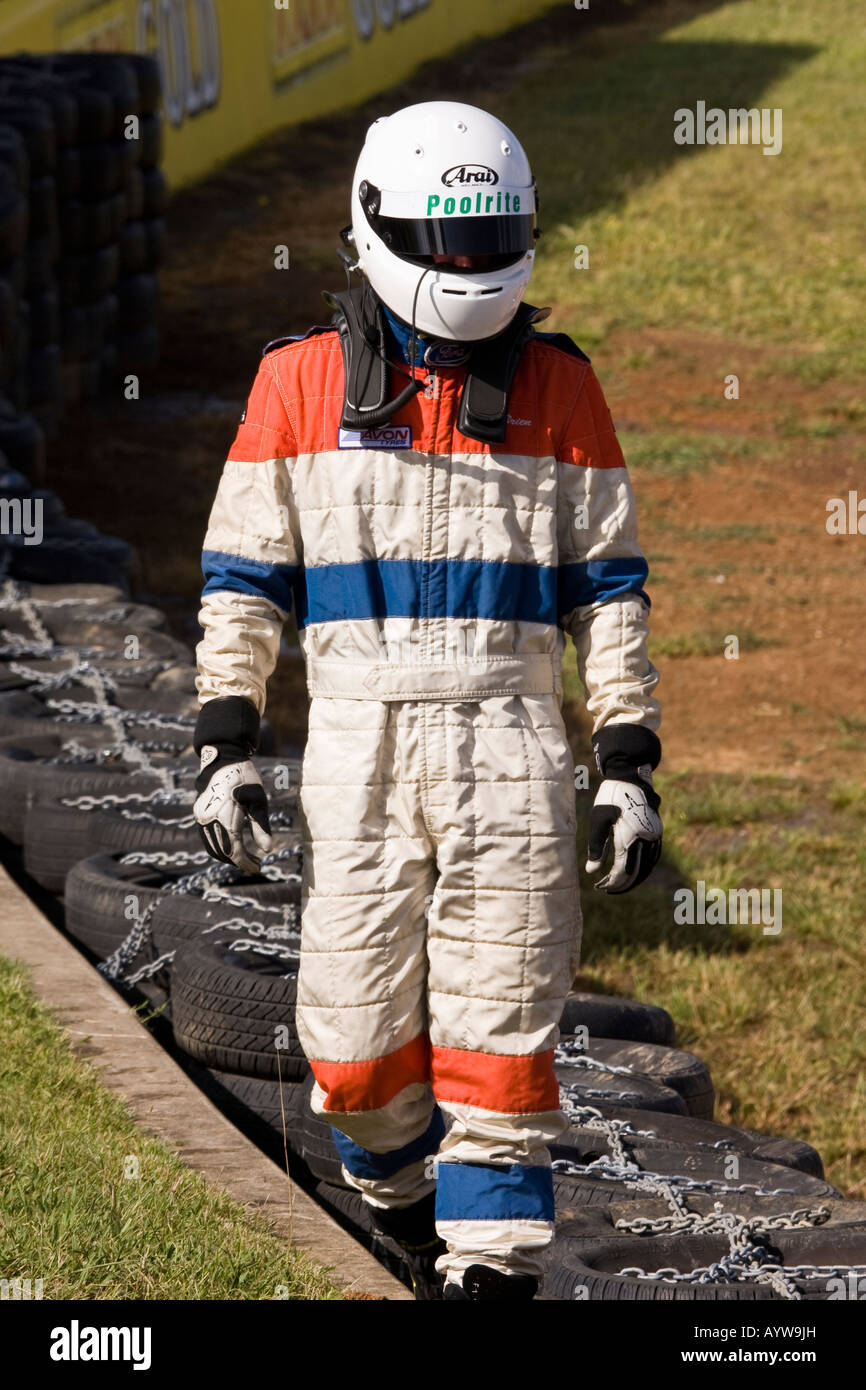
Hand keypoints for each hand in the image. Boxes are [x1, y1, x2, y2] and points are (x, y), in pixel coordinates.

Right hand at [194, 752, 271, 873]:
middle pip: (222, 853)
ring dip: (228, 855)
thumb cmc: (245, 778)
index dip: (246, 863)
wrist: (222, 758)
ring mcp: (202, 818)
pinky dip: (219, 846)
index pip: (235, 851)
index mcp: (226, 819)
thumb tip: (268, 849)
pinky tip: (233, 844)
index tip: (258, 868)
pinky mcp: (199, 814)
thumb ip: (261, 826)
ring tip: (246, 856)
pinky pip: (207, 838)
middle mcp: (210, 821)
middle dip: (239, 861)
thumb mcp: (259, 801)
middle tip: (256, 863)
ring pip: (212, 847)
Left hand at [585, 723, 662, 893]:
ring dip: (635, 878)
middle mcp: (645, 839)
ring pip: (648, 866)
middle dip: (623, 884)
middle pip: (637, 872)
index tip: (601, 886)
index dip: (612, 882)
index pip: (622, 870)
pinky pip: (654, 856)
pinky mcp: (657, 831)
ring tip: (621, 884)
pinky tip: (635, 870)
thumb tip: (592, 871)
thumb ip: (596, 847)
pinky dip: (645, 867)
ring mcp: (654, 835)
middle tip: (608, 889)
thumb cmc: (609, 797)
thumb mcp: (598, 820)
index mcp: (629, 838)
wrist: (631, 775)